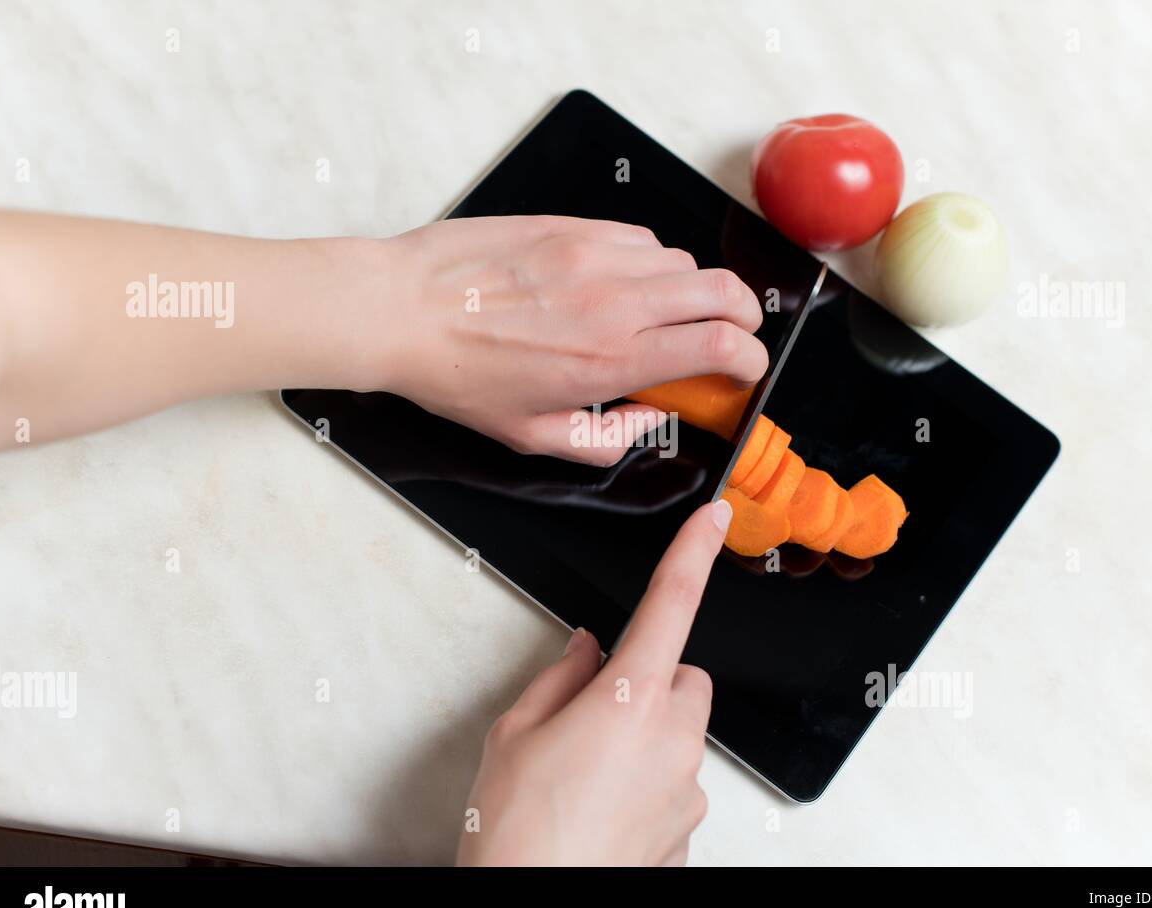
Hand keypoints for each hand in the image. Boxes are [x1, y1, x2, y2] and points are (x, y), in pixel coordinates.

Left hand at [366, 216, 767, 464]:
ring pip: (682, 260)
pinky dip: (649, 262)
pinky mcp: (570, 225)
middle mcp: (616, 299)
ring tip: (667, 311)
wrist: (400, 310)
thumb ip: (606, 438)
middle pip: (722, 289)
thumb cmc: (458, 377)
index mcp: (613, 357)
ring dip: (691, 289)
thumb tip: (650, 420)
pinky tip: (623, 282)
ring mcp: (594, 253)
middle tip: (735, 332)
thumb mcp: (533, 435)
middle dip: (746, 314)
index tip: (746, 369)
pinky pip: (638, 237)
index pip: (722, 342)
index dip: (752, 358)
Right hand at [456, 498, 731, 865]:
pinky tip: (601, 812)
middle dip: (647, 684)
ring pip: (680, 737)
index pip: (670, 606)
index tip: (714, 518)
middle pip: (682, 681)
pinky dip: (648, 786)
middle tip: (591, 718)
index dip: (693, 554)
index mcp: (629, 701)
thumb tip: (588, 651)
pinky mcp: (688, 832)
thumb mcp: (514, 735)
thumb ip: (559, 679)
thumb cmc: (513, 831)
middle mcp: (673, 741)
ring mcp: (688, 791)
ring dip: (647, 739)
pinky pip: (676, 786)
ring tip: (587, 777)